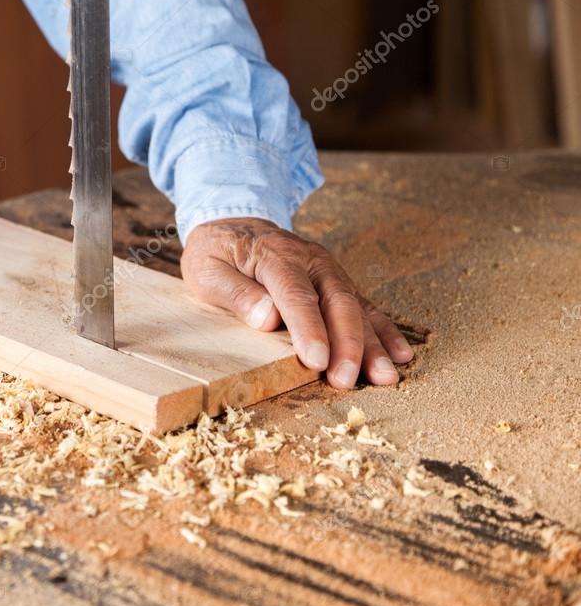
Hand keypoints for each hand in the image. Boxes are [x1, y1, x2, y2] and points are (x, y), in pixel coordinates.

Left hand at [181, 217, 412, 388]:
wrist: (233, 225)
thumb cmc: (217, 254)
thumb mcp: (207, 270)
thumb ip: (235, 293)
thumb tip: (267, 318)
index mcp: (275, 256)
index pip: (296, 295)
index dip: (308, 329)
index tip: (316, 360)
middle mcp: (310, 261)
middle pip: (336, 302)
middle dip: (346, 344)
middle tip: (345, 380)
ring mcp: (328, 271)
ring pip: (356, 307)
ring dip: (371, 344)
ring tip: (384, 376)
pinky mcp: (337, 283)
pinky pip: (365, 307)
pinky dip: (383, 331)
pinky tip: (399, 354)